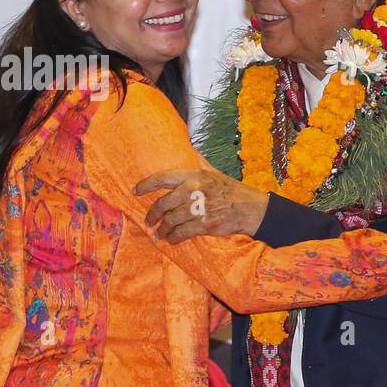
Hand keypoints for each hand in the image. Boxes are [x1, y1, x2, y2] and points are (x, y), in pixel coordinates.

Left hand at [134, 167, 270, 242]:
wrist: (250, 208)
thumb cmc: (230, 190)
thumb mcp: (213, 173)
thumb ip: (196, 166)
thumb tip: (185, 147)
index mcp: (194, 176)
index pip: (162, 178)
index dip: (146, 185)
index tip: (136, 191)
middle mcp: (194, 190)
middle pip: (163, 204)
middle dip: (153, 215)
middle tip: (149, 221)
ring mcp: (198, 208)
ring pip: (170, 220)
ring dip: (162, 229)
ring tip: (160, 233)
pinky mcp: (204, 224)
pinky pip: (181, 233)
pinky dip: (174, 237)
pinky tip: (171, 239)